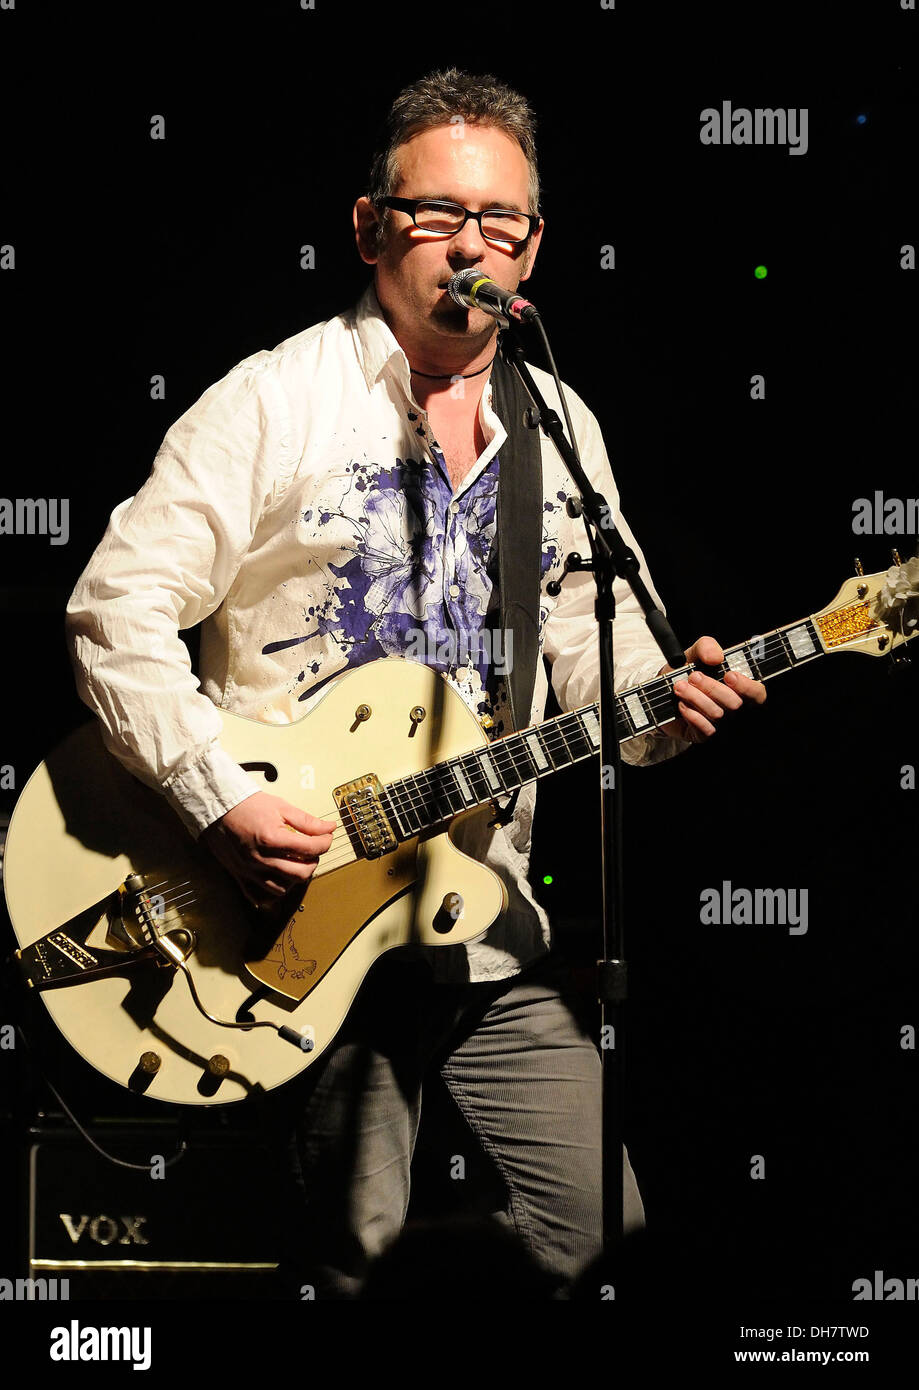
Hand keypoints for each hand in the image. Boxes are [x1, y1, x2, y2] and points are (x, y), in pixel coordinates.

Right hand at [201, 791, 335, 908]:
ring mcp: (250, 871)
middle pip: (300, 873)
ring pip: (283, 889)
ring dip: (294, 878)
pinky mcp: (241, 877)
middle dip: (313, 862)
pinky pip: (260, 897)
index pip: (310, 849)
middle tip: (312, 851)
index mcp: (272, 839)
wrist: (218, 808)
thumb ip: (307, 821)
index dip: (325, 842)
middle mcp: (261, 858)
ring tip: (295, 863)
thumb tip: (329, 828)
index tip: (326, 837)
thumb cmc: (247, 805)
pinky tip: (279, 880)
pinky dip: (272, 893)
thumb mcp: (281, 807)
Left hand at [658, 634, 765, 742]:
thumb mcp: (696, 653)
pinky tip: (681, 705)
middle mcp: (735, 709)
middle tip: (693, 677)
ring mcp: (722, 725)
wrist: (663, 691)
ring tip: (680, 687)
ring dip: (695, 698)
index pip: (758, 693)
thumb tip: (716, 657)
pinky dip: (691, 715)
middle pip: (735, 704)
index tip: (729, 675)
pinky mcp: (705, 736)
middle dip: (711, 688)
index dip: (746, 686)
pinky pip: (705, 729)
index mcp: (741, 688)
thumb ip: (707, 646)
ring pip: (717, 715)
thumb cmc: (687, 672)